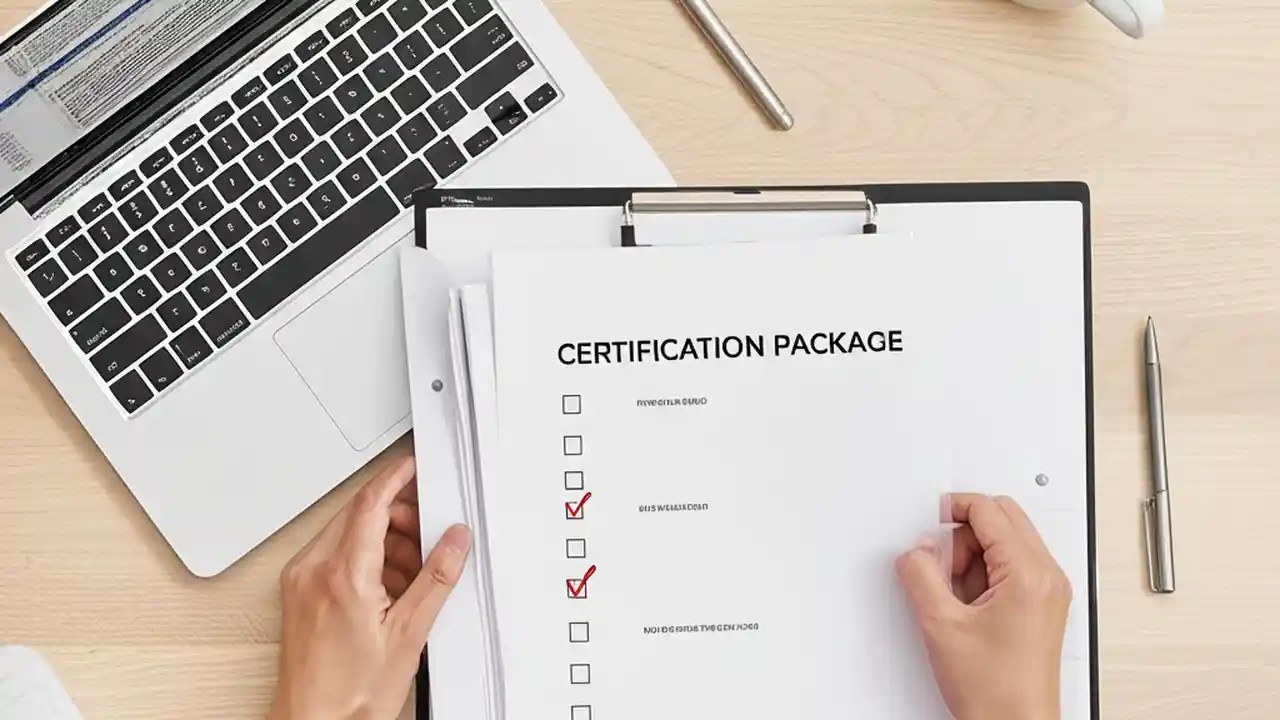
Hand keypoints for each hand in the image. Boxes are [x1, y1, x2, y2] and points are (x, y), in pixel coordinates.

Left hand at [268, 454, 471, 719]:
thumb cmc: (353, 694)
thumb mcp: (409, 633)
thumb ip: (436, 578)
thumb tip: (455, 539)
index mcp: (342, 574)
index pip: (370, 503)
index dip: (396, 478)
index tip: (413, 467)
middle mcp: (313, 570)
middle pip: (359, 514)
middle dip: (397, 518)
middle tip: (427, 539)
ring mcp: (300, 581)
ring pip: (347, 534)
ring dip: (381, 541)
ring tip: (410, 577)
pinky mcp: (297, 593)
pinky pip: (333, 555)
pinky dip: (362, 559)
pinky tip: (386, 589)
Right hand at [895, 494, 1070, 719]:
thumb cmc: (995, 692)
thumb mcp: (940, 625)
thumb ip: (921, 575)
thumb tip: (917, 550)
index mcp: (1029, 575)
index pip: (990, 511)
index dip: (953, 508)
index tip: (930, 520)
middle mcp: (1048, 578)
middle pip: (1003, 519)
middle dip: (964, 534)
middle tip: (941, 565)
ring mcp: (1048, 592)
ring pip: (1006, 542)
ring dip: (972, 556)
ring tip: (953, 595)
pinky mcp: (1041, 605)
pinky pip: (1011, 568)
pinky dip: (984, 574)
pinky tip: (965, 604)